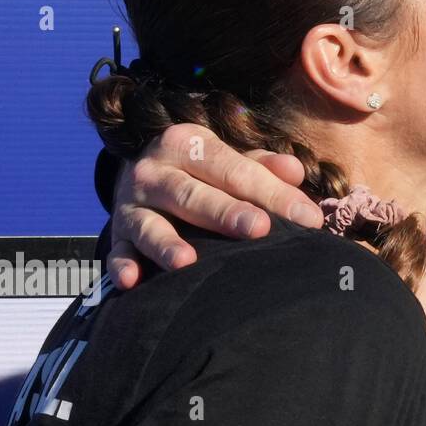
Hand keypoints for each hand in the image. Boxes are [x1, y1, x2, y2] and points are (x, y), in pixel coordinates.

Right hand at [106, 123, 323, 288]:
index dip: (273, 193)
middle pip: (193, 195)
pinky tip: (130, 281)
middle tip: (260, 229)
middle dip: (226, 213)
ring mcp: (131, 204)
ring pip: (150, 224)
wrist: (143, 166)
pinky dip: (121, 266)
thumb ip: (265, 165)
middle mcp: (155, 171)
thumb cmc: (205, 168)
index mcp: (188, 144)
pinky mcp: (117, 233)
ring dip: (167, 244)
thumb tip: (296, 172)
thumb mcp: (232, 157)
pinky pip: (117, 251)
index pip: (236, 169)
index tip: (308, 218)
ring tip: (188, 262)